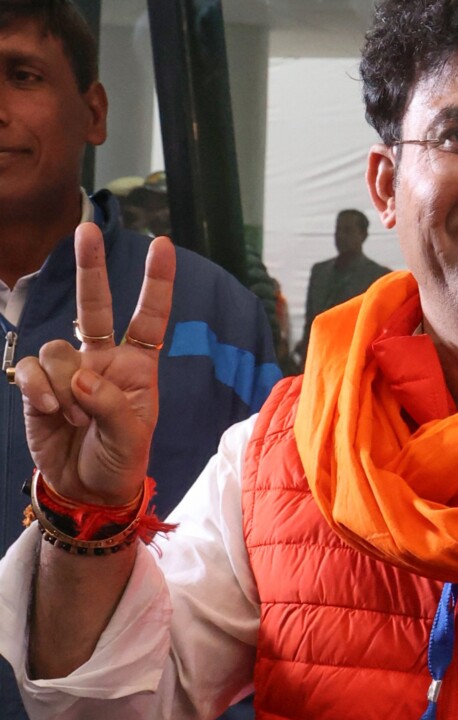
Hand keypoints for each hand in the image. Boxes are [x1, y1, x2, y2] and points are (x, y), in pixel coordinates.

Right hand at [14, 223, 174, 504]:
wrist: (84, 489)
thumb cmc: (119, 461)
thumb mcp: (130, 438)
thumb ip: (111, 405)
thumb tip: (81, 377)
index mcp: (138, 367)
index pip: (150, 319)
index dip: (156, 284)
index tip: (162, 245)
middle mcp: (104, 360)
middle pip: (96, 306)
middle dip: (92, 267)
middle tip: (87, 230)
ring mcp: (71, 370)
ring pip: (59, 350)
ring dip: (65, 387)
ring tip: (74, 418)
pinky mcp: (39, 384)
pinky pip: (34, 370)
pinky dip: (39, 390)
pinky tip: (49, 411)